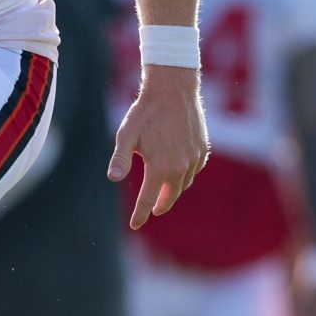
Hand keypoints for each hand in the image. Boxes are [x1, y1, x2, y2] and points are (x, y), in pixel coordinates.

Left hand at [107, 63, 206, 229]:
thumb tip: (112, 178)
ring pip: (184, 184)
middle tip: (153, 210)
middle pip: (170, 196)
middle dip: (160, 205)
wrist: (173, 90)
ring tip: (164, 191)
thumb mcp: (126, 135)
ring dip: (173, 191)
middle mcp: (180, 167)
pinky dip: (185, 175)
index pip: (148, 200)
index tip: (135, 225)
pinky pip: (194, 170)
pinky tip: (178, 172)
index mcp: (160, 167)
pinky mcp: (202, 150)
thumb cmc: (145, 112)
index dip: (140, 214)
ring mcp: (194, 159)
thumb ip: (120, 159)